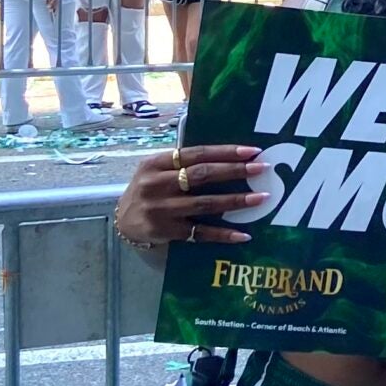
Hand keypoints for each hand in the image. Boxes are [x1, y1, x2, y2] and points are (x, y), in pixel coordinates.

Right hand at [114, 144, 264, 249]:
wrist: (123, 221)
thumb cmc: (148, 190)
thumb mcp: (156, 170)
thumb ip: (183, 163)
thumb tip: (228, 156)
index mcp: (156, 163)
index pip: (196, 154)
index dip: (226, 152)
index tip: (252, 151)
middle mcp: (157, 184)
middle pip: (202, 175)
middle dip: (235, 171)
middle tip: (262, 169)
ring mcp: (161, 209)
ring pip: (204, 204)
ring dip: (235, 201)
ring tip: (261, 198)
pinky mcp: (166, 231)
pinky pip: (199, 232)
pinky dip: (223, 234)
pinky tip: (243, 234)